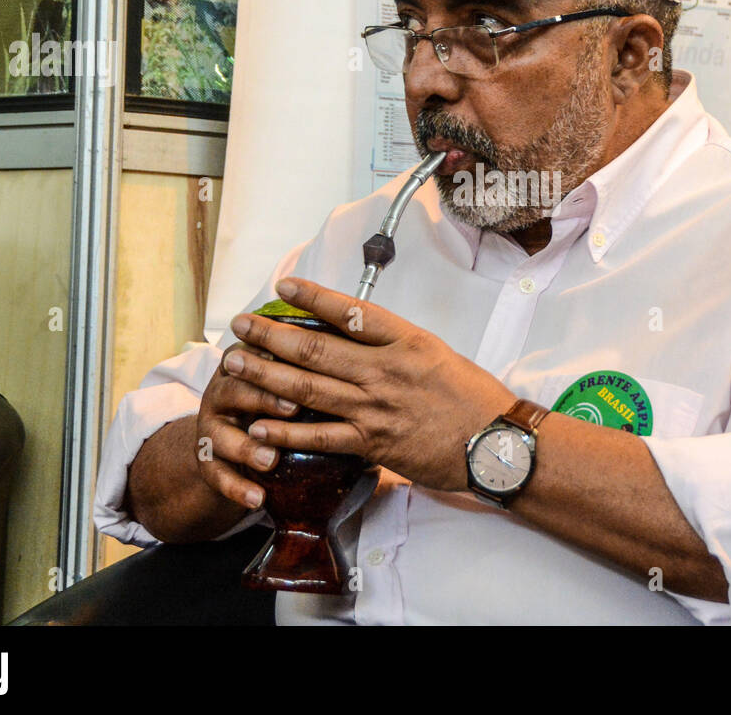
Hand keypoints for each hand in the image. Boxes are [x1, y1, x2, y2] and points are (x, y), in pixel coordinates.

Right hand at [194, 338, 299, 510]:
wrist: (228, 440)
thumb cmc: (271, 401)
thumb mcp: (287, 377)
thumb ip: (312, 365)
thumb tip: (364, 347)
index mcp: (243, 365)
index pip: (254, 353)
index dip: (277, 357)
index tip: (305, 362)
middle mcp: (222, 392)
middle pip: (234, 388)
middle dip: (263, 397)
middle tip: (294, 408)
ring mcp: (211, 427)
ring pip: (219, 435)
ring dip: (246, 447)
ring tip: (270, 459)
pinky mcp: (207, 461)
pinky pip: (216, 476)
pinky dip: (237, 488)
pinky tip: (257, 499)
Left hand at [224, 278, 516, 491]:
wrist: (496, 444)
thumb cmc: (473, 398)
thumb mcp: (437, 354)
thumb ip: (395, 344)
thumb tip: (357, 331)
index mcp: (405, 341)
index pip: (351, 311)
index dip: (313, 297)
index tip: (284, 286)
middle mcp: (386, 370)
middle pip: (317, 348)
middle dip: (271, 335)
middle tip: (240, 325)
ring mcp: (376, 407)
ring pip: (309, 388)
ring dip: (266, 376)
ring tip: (235, 365)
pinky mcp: (373, 443)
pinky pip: (321, 435)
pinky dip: (287, 431)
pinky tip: (259, 425)